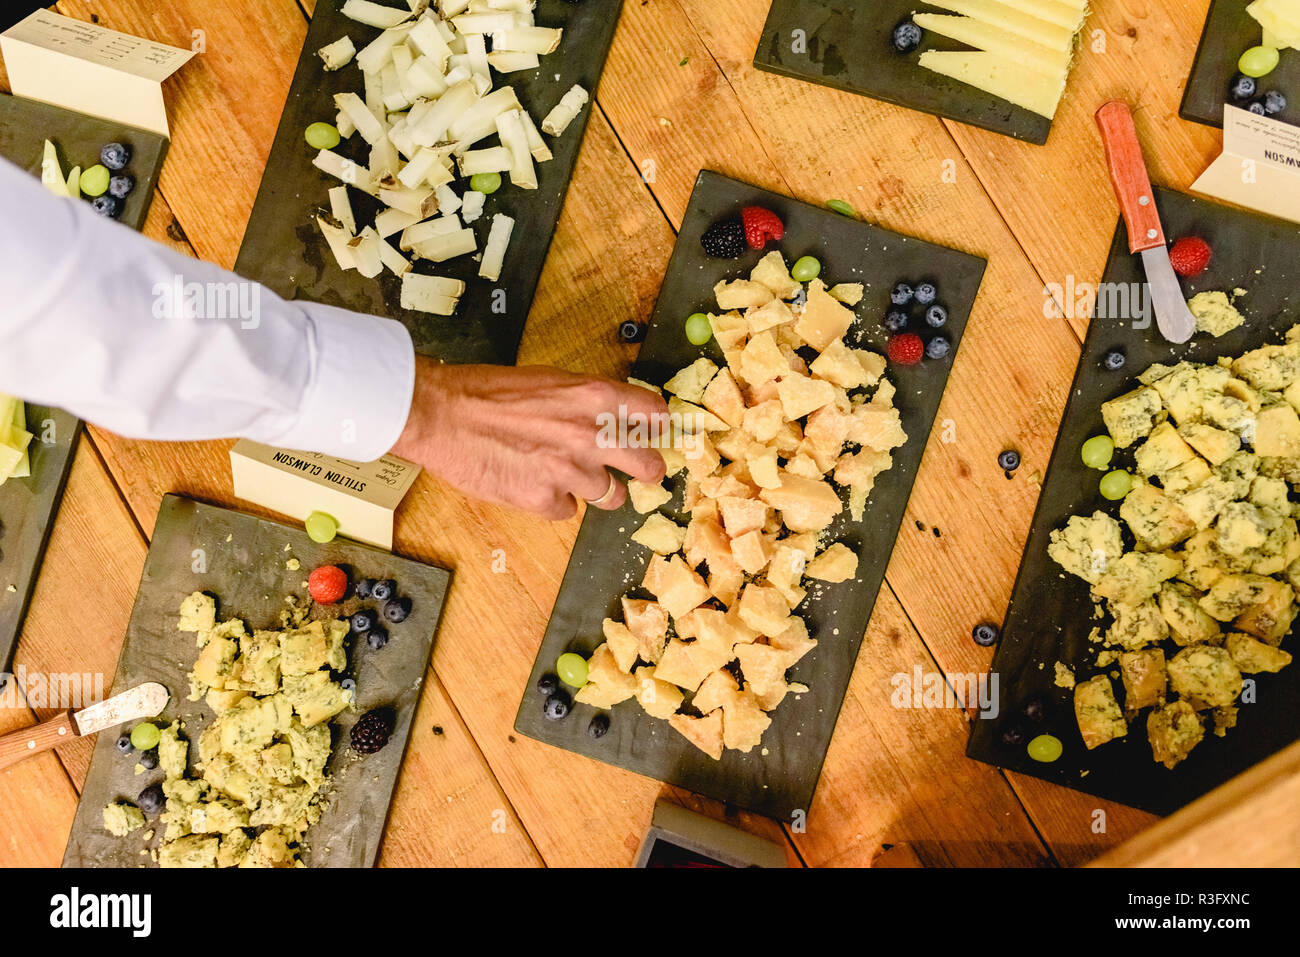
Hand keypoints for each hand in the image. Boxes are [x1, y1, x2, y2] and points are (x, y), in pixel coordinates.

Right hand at [391, 357, 669, 519]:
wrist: (443, 415)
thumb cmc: (488, 392)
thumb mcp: (550, 381)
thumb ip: (587, 401)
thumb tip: (613, 417)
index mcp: (596, 397)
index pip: (655, 415)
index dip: (656, 427)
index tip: (653, 434)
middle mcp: (592, 435)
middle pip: (649, 465)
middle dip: (644, 470)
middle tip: (637, 472)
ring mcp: (571, 471)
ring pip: (611, 495)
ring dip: (595, 488)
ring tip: (564, 474)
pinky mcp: (545, 501)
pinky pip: (570, 510)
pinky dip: (556, 502)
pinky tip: (534, 483)